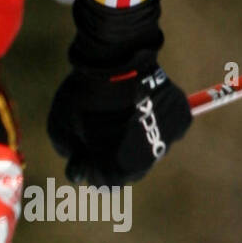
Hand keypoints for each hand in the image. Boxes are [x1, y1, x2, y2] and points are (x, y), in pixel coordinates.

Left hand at [47, 63, 191, 185]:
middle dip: (117, 155)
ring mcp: (169, 138)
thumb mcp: (60, 126)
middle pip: (133, 169)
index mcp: (118, 169)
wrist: (115, 58)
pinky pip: (167, 126)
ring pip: (152, 146)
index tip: (87, 152)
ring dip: (138, 136)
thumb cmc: (83, 96)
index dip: (95, 168)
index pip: (108, 184)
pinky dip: (156, 117)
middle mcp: (149, 160)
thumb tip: (78, 165)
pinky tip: (140, 100)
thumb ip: (69, 151)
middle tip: (104, 130)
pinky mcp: (181, 117)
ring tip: (122, 111)